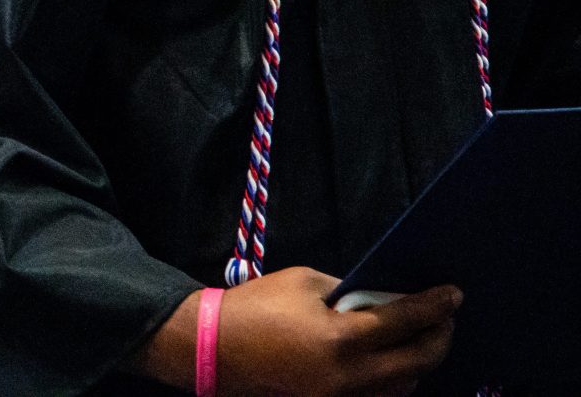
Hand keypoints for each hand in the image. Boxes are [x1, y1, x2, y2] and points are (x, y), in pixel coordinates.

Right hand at [138, 267, 459, 395]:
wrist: (214, 349)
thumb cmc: (256, 306)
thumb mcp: (304, 283)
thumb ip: (348, 291)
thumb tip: (382, 299)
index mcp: (342, 339)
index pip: (405, 320)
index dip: (435, 306)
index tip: (454, 293)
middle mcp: (350, 377)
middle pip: (417, 362)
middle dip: (439, 337)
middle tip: (447, 318)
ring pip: (403, 385)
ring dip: (420, 361)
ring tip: (423, 337)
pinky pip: (380, 396)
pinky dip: (395, 378)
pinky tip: (394, 360)